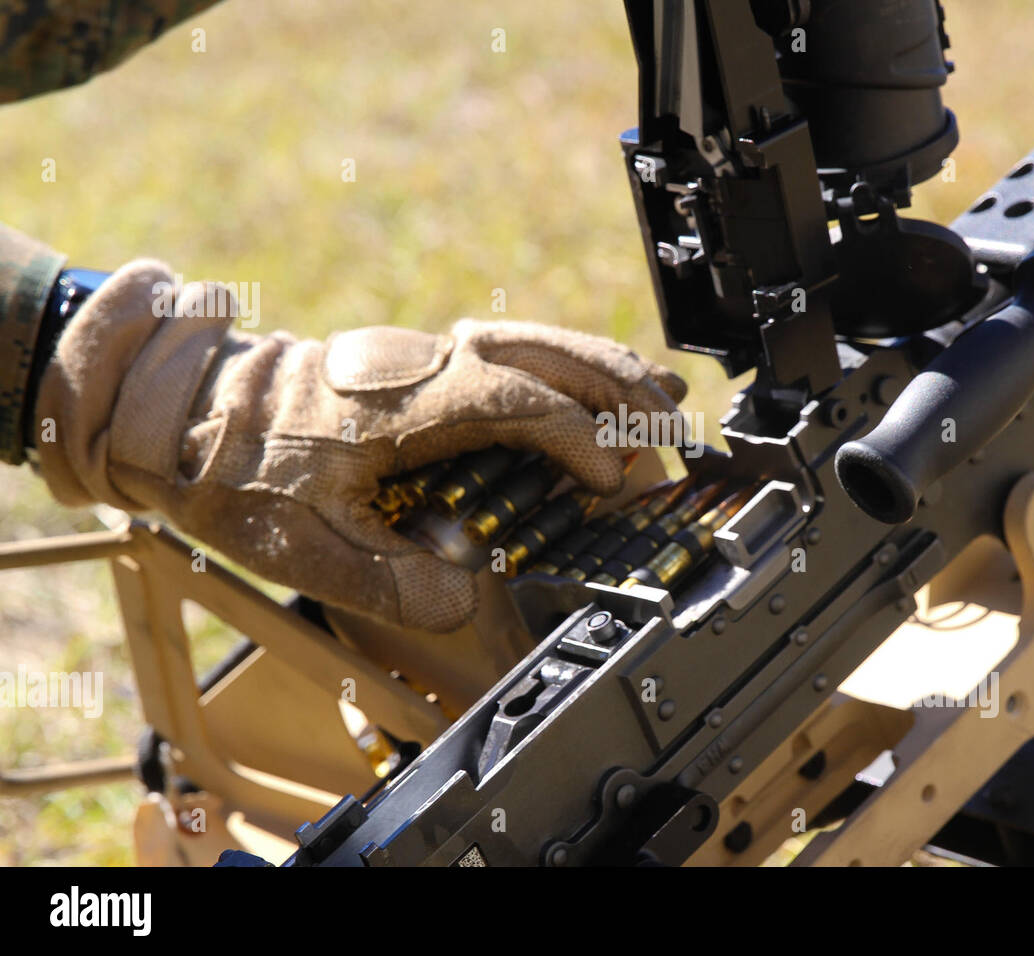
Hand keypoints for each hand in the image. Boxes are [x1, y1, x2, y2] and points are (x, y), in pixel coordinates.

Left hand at [35, 260, 685, 631]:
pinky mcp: (411, 364)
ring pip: (525, 338)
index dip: (574, 440)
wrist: (183, 415)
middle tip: (672, 416)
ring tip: (654, 387)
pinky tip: (579, 385)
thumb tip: (466, 592)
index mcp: (403, 403)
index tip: (611, 479)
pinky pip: (503, 348)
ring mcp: (416, 356)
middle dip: (613, 382)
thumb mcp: (304, 546)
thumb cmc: (237, 474)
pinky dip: (556, 360)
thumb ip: (390, 578)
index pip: (516, 404)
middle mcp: (418, 366)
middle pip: (538, 352)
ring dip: (594, 361)